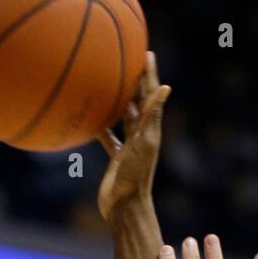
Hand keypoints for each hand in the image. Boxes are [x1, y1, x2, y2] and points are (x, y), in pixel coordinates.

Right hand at [97, 52, 169, 222]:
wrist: (125, 206)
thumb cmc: (135, 176)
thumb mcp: (145, 143)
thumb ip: (153, 115)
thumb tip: (165, 87)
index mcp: (150, 128)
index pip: (150, 94)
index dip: (149, 74)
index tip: (147, 52)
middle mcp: (141, 134)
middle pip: (138, 101)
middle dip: (136, 81)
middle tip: (130, 57)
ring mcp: (128, 145)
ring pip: (123, 117)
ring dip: (120, 100)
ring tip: (111, 81)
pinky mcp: (116, 157)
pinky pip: (108, 136)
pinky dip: (101, 125)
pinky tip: (92, 116)